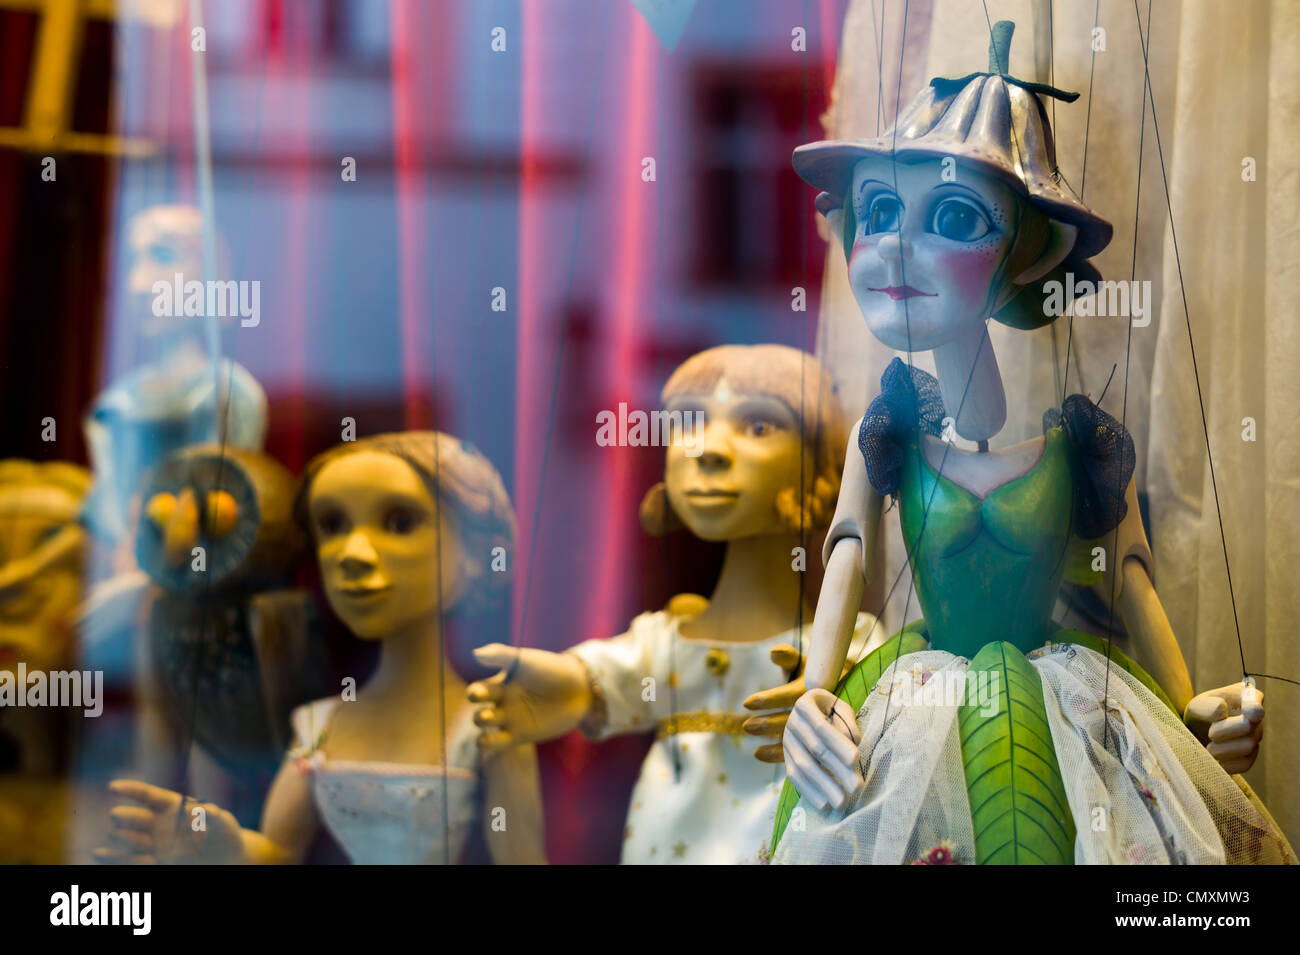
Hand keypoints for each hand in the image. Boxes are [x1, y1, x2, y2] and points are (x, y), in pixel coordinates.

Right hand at [93, 780, 245, 864]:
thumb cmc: (224, 834)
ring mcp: (155, 845)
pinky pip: (131, 860)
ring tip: (107, 841)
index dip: (131, 790)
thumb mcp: (223, 823)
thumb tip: (202, 810)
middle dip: (126, 816)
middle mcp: (159, 825)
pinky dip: (116, 858)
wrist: (227, 860)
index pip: (148, 795)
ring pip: (129, 840)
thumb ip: (213, 817)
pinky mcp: (156, 863)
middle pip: (136, 818)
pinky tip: (100, 854)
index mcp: (173, 808)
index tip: (112, 786)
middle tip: (116, 815)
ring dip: (118, 840)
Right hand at [467, 644, 591, 751]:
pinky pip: (497, 743)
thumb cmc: (551, 670)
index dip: (474, 693)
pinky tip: (488, 739)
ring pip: (483, 728)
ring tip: (491, 722)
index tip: (478, 693)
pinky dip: (487, 744)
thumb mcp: (526, 660)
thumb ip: (502, 656)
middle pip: (478, 711)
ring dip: (482, 728)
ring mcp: (511, 720)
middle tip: (488, 714)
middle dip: (478, 714)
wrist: (579, 688)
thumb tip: (476, 654)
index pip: (477, 691)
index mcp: (501, 683)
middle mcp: (503, 702)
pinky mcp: (520, 735)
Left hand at [741, 644, 856, 763]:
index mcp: (816, 689)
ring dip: (773, 743)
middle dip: (768, 725)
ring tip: (752, 745)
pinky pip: (800, 751)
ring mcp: (820, 727)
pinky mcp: (817, 741)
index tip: (746, 703)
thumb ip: (788, 657)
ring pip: (797, 739)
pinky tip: (759, 754)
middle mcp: (820, 710)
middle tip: (746, 726)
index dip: (769, 699)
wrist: (843, 691)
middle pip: (793, 720)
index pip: (791, 695)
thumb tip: (774, 652)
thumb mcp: (804, 663)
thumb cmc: (815, 674)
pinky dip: (778, 754)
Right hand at [780, 688, 862, 813]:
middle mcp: (792, 723)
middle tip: (857, 787)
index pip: (822, 727)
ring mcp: (786, 742)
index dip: (838, 743)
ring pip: (803, 766)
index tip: (857, 759)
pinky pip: (794, 777)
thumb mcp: (840, 707)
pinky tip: (823, 805)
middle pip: (815, 749)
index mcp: (805, 705)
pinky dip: (808, 792)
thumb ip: (848, 722)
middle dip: (837, 769)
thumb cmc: (830, 710)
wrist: (808, 710)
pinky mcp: (786, 758)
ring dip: (823, 786)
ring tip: (842, 802)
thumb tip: (854, 742)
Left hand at [1183, 680, 1264, 773]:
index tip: (1250, 713)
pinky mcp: (1251, 755)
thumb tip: (1222, 712)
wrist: (1195, 732)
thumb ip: (1208, 707)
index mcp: (1245, 696)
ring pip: (1248, 747)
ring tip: (1209, 747)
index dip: (1254, 708)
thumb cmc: (1198, 715)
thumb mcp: (1196, 706)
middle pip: (1248, 728)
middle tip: (1210, 734)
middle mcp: (1255, 717)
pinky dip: (1227, 764)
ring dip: (1222, 749)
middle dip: (1223, 732)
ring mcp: (1255, 736)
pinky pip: (1245, 764)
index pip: (1254, 701)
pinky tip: (1216, 760)